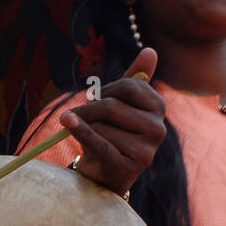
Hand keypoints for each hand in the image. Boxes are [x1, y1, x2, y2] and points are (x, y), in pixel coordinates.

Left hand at [61, 47, 166, 196]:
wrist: (105, 174)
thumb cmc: (114, 133)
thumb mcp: (124, 104)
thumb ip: (135, 78)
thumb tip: (150, 50)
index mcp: (159, 108)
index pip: (128, 86)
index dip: (105, 90)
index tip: (96, 99)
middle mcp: (158, 130)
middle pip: (112, 106)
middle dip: (88, 109)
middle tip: (77, 115)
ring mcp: (145, 150)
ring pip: (101, 126)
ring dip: (85, 128)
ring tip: (87, 137)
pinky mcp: (127, 166)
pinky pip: (98, 142)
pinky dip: (79, 131)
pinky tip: (66, 121)